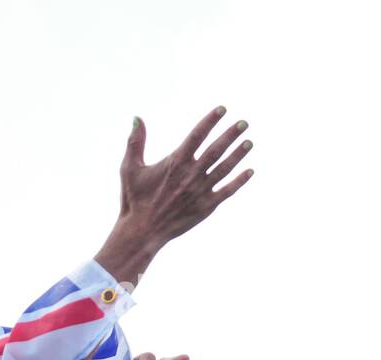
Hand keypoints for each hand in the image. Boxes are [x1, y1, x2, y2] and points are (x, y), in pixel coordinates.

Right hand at [96, 106, 254, 285]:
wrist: (144, 230)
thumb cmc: (134, 199)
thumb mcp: (130, 167)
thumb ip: (135, 142)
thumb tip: (137, 118)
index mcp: (174, 162)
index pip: (197, 135)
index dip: (210, 121)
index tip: (222, 109)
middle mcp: (191, 174)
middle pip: (216, 149)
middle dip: (230, 135)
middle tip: (244, 123)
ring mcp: (201, 190)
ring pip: (225, 168)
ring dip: (238, 155)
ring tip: (249, 142)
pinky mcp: (207, 206)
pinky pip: (228, 191)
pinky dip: (240, 181)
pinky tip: (250, 171)